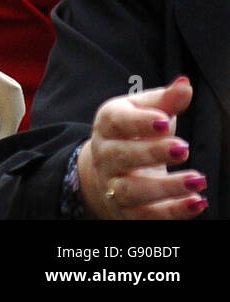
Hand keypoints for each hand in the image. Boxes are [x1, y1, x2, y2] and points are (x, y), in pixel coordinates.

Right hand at [77, 77, 206, 219]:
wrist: (108, 171)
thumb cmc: (132, 133)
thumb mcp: (144, 111)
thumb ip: (165, 100)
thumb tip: (185, 85)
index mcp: (108, 124)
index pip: (118, 122)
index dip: (140, 122)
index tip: (165, 121)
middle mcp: (105, 156)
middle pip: (123, 156)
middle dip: (153, 153)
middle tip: (184, 149)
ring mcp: (113, 186)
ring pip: (133, 191)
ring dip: (166, 188)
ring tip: (197, 180)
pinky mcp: (126, 213)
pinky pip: (148, 216)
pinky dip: (173, 212)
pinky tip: (197, 202)